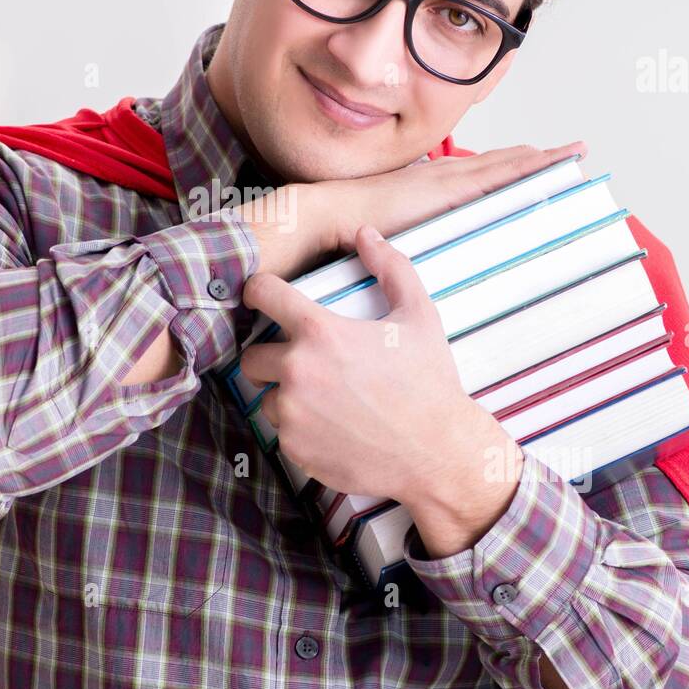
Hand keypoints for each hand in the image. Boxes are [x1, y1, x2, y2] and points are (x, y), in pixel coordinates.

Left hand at [239, 223, 523, 554]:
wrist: (436, 455)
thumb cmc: (429, 383)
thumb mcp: (419, 316)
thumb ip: (391, 268)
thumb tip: (366, 234)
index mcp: (320, 333)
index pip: (263, 294)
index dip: (259, 290)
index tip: (262, 296)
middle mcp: (298, 371)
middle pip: (251, 355)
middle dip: (271, 356)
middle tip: (303, 363)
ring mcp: (293, 413)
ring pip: (266, 397)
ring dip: (286, 396)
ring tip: (327, 399)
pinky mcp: (295, 448)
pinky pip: (281, 432)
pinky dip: (300, 429)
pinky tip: (334, 426)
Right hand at [314, 141, 586, 253]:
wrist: (322, 219)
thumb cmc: (341, 235)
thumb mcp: (383, 241)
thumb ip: (400, 248)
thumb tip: (408, 269)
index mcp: (424, 188)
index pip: (475, 175)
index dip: (507, 169)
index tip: (535, 167)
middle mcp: (437, 177)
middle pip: (497, 164)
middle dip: (534, 159)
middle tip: (571, 154)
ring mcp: (441, 179)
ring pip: (503, 163)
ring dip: (538, 159)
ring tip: (572, 153)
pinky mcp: (443, 189)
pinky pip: (494, 175)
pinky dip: (522, 168)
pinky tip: (546, 165)